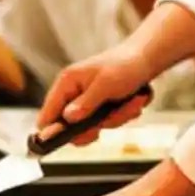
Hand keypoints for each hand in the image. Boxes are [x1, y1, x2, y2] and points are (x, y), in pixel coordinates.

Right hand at [37, 46, 153, 145]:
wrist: (147, 58)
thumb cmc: (125, 65)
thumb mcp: (106, 85)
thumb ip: (86, 103)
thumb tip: (68, 119)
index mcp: (66, 84)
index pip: (47, 115)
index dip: (54, 131)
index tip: (74, 137)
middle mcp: (72, 94)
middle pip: (71, 128)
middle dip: (96, 125)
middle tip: (112, 117)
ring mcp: (86, 103)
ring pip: (93, 127)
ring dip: (116, 118)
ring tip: (132, 102)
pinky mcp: (100, 108)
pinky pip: (107, 123)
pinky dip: (123, 115)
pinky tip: (134, 101)